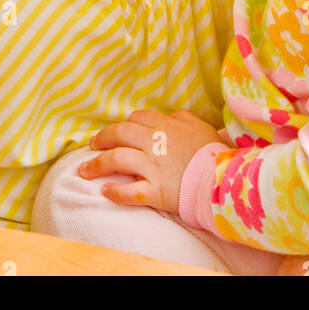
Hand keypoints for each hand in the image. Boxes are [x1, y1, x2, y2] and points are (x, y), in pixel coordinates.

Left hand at [78, 109, 226, 213]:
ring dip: (97, 165)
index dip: (124, 124)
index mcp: (166, 127)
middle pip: (120, 134)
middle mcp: (154, 144)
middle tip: (92, 145)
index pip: (137, 118)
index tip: (117, 131)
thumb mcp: (201, 127)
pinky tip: (105, 192)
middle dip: (102, 138)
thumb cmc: (214, 153)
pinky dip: (115, 192)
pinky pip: (129, 192)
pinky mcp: (155, 191)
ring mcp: (152, 168)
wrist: (224, 178)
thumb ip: (183, 118)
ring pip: (117, 160)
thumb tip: (171, 116)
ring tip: (84, 170)